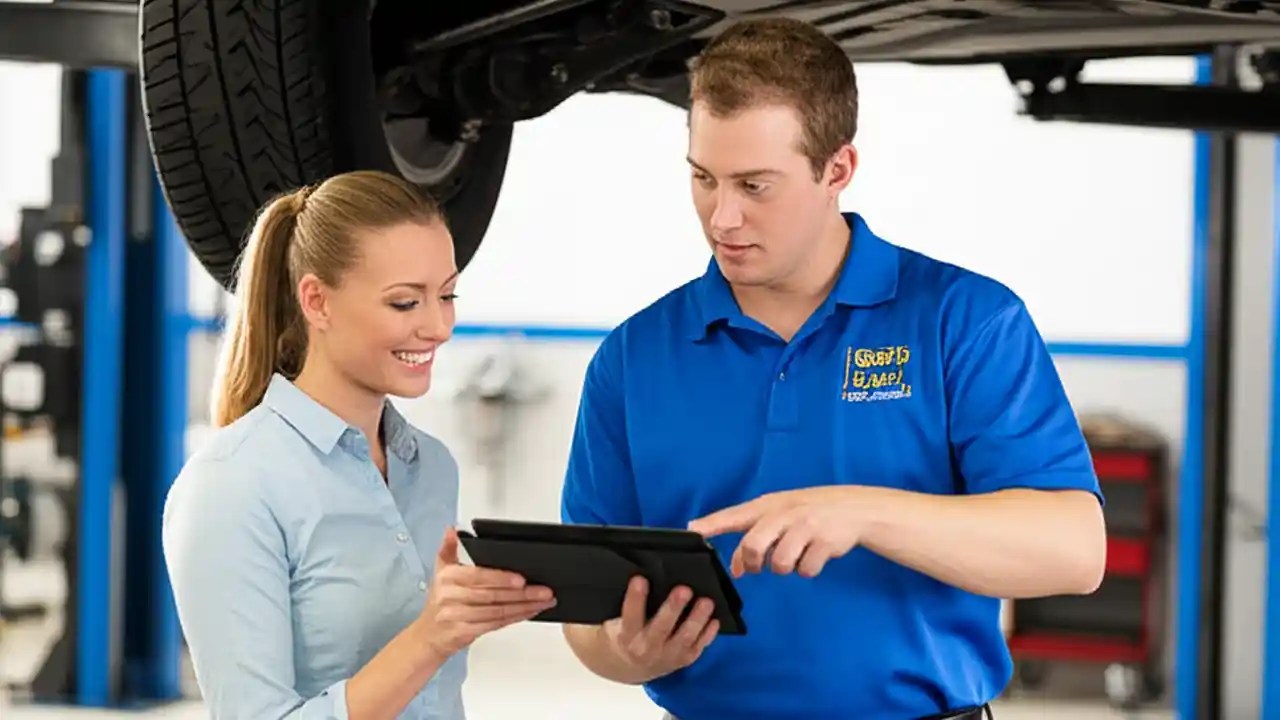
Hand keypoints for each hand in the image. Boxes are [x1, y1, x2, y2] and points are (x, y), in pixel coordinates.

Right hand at [418, 527, 555, 658]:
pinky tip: (529, 612)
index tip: (521, 579)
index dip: (501, 578)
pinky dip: (515, 618)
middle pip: (492, 595)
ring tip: (543, 601)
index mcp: (448, 578)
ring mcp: (458, 617)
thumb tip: (452, 530)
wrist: (428, 635)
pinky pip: (496, 624)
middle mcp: (451, 597)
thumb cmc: (439, 601)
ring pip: (498, 612)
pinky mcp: (466, 633)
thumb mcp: (440, 571)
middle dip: (522, 594)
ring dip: (524, 607)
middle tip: (543, 590)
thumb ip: (448, 548)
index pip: (478, 576)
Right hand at [602, 575, 718, 681]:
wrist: (630, 666)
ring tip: (706, 602)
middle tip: (684, 590)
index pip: (630, 616)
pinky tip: (714, 620)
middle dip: (673, 608)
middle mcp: (646, 648)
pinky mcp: (683, 660)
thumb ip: (629, 605)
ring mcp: (667, 656)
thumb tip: (640, 572)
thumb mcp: (616, 621)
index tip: (639, 579)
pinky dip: (708, 634)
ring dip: (696, 619)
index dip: (635, 598)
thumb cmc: (625, 633)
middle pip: (661, 628)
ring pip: (684, 638)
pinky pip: (698, 647)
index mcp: (626, 636)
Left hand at [687, 487, 872, 577]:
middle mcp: (784, 513)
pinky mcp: (825, 542)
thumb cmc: (806, 513)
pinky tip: (815, 555)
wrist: (852, 509)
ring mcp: (806, 526)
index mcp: (768, 506)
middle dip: (753, 562)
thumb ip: (754, 537)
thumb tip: (735, 569)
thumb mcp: (779, 517)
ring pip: (780, 564)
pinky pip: (806, 570)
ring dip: (785, 567)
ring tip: (796, 554)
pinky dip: (808, 569)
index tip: (691, 532)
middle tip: (758, 565)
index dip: (711, 524)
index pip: (733, 515)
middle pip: (753, 546)